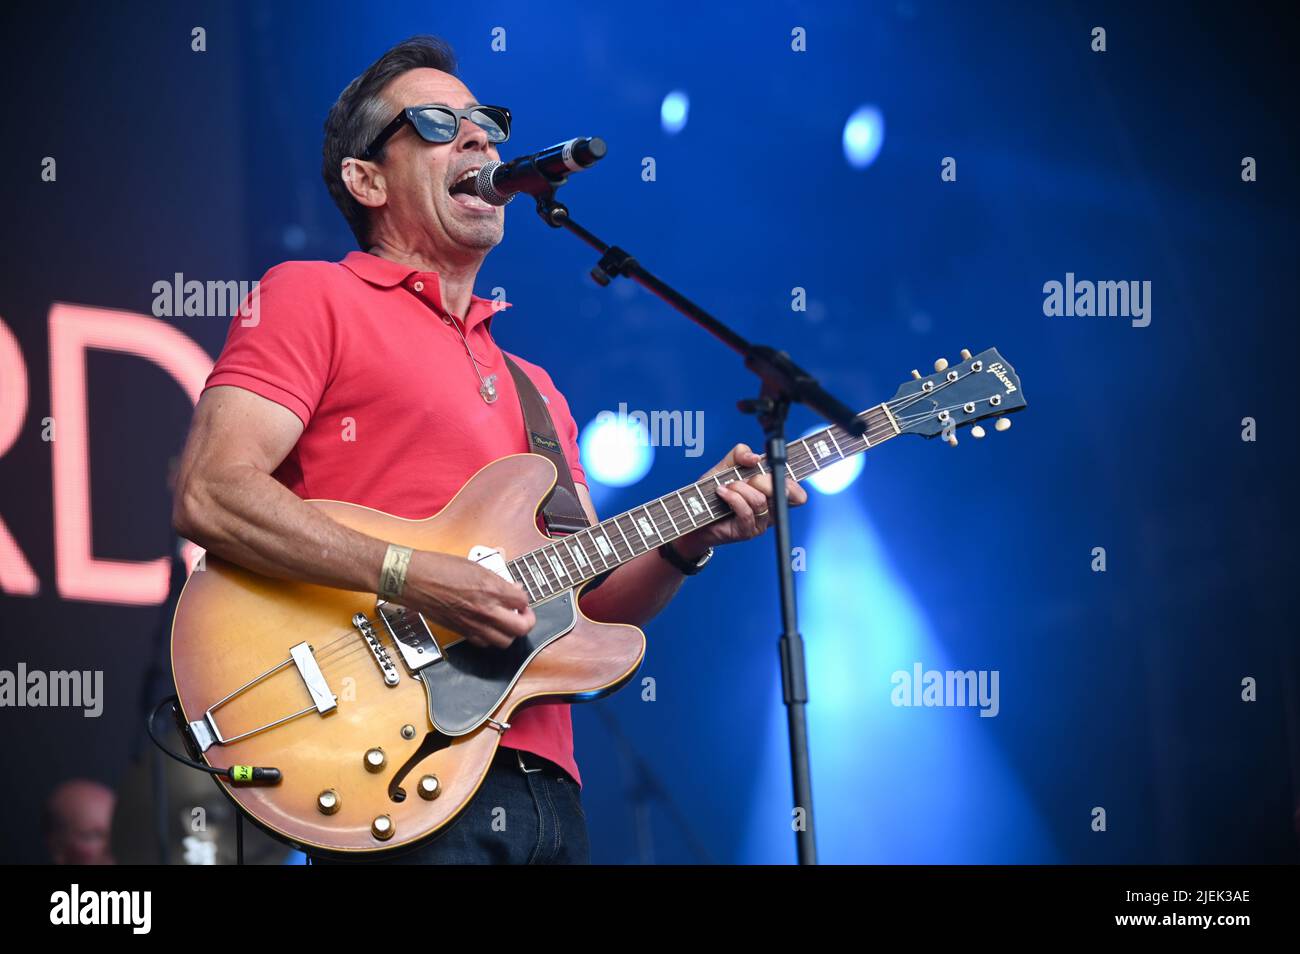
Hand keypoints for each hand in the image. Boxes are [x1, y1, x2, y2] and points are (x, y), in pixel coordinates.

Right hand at [399, 550, 535, 648]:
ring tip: (506, 622)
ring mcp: (474, 623)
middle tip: (523, 615)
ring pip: (505, 641)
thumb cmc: (438, 567)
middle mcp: (486, 609)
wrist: (413, 579)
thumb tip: (510, 588)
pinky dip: (491, 638)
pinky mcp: (461, 631)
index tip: (520, 597)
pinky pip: (484, 643)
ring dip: (510, 632)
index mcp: (491, 588)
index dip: (524, 599)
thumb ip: (495, 579)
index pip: (523, 601)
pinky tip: (488, 627)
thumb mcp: (474, 565)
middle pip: (521, 628)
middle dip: (527, 621)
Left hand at [676, 443, 808, 554]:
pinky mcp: (747, 531)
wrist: (692, 514)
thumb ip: (740, 454)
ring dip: (740, 488)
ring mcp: (760, 523)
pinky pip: (746, 512)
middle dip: (762, 479)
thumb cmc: (711, 492)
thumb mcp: (725, 466)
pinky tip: (722, 492)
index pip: (796, 492)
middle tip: (743, 478)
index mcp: (771, 494)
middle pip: (784, 492)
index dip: (793, 482)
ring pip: (761, 500)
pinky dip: (732, 498)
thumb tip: (755, 458)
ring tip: (726, 486)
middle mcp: (770, 510)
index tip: (775, 469)